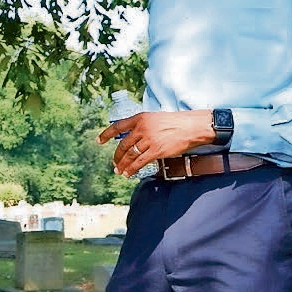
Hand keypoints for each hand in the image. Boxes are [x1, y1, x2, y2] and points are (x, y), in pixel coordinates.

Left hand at [98, 110, 217, 176]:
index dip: (106, 134)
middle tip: (114, 162)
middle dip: (116, 156)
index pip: (118, 126)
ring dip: (122, 164)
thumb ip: (143, 126)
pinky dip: (131, 169)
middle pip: (123, 145)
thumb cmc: (176, 122)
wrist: (192, 126)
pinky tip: (128, 173)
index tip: (99, 141)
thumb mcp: (155, 118)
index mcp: (141, 118)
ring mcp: (149, 140)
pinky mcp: (156, 151)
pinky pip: (139, 162)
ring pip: (130, 155)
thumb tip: (133, 139)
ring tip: (118, 170)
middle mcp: (142, 128)